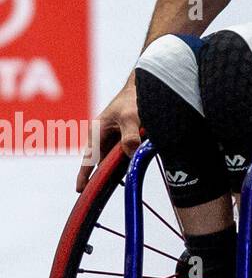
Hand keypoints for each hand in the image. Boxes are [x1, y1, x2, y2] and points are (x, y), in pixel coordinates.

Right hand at [77, 75, 140, 192]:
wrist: (145, 83)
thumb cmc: (134, 98)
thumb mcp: (132, 117)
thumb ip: (130, 137)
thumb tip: (129, 155)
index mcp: (96, 131)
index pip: (88, 158)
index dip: (84, 175)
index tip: (80, 190)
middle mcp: (102, 135)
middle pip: (100, 161)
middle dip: (101, 176)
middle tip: (101, 193)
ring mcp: (113, 136)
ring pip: (113, 158)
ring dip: (117, 167)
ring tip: (120, 182)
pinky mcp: (124, 136)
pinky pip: (124, 152)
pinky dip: (127, 159)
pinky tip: (133, 166)